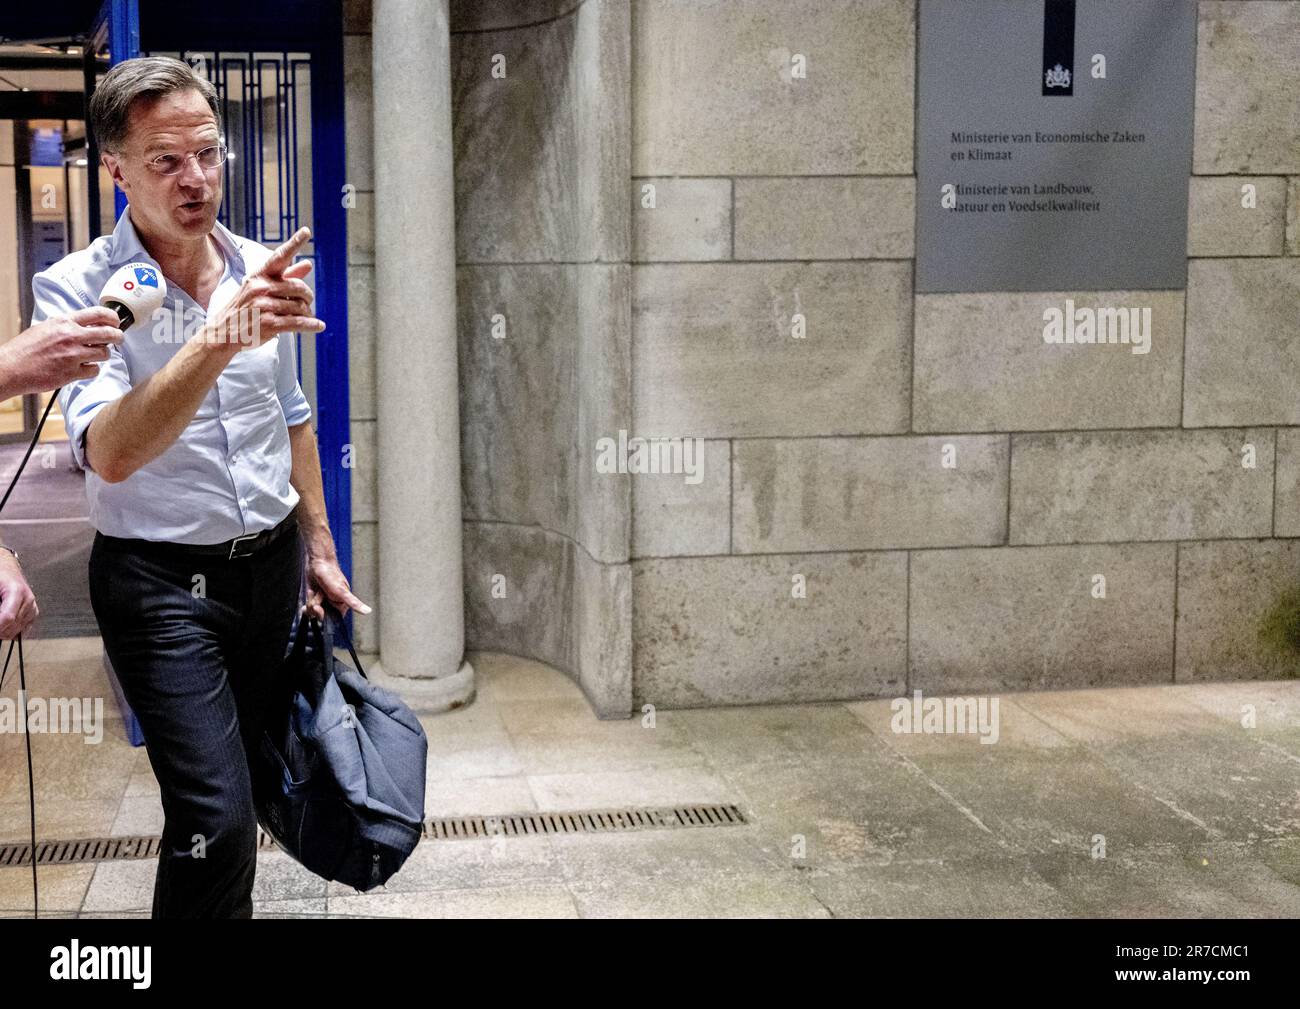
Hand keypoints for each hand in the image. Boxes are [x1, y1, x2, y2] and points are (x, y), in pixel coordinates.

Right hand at [0, 308, 123, 396]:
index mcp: (63, 322)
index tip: (117, 322)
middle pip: (109, 333)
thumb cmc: (25, 349)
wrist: (11, 367)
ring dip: (103, 355)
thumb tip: (84, 326)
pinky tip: (82, 368)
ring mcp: (73, 355)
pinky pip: (94, 370)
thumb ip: (65, 326)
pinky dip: (91, 370)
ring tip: (94, 356)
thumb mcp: (45, 328)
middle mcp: (71, 336)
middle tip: (118, 339)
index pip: (97, 313)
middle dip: (118, 336)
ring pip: (105, 353)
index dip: (112, 317)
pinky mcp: (72, 372)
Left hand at [0, 550, 36, 639]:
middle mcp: (28, 600)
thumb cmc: (0, 574)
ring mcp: (32, 606)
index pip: (7, 617)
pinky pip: (23, 630)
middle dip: (0, 629)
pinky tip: (5, 625)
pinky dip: (12, 631)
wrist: (7, 568)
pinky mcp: (33, 612)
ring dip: (4, 630)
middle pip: (12, 626)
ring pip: (17, 630)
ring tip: (0, 621)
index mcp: (17, 591)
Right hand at [202, 226, 324, 352]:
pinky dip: (312, 325)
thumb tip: (308, 263)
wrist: (223, 332)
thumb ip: (286, 276)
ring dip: (307, 313)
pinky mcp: (269, 324)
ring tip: (304, 316)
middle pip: (299, 287)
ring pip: (300, 307)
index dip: (294, 243)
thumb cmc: (243, 308)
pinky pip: (299, 323)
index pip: (279, 257)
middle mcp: (261, 288)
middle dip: (307, 296)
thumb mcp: (259, 288)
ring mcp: (264, 306)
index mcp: (259, 276)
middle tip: (306, 303)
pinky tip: (318, 326)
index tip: (307, 231)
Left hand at [303, 551, 370, 622]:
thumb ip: (354, 603)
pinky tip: (309, 595)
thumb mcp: (342, 592)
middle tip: (317, 596)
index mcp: (342, 605)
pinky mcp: (314, 598)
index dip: (323, 615)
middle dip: (315, 606)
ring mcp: (323, 601)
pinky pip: (309, 607)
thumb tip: (368, 611)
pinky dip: (306, 603)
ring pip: (313, 611)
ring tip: (314, 591)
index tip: (319, 607)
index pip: (331, 619)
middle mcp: (333, 604)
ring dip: (310, 601)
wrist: (318, 563)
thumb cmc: (331, 575)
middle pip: (320, 616)